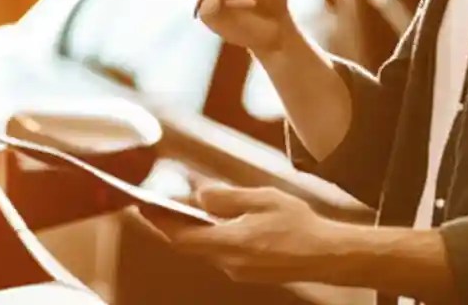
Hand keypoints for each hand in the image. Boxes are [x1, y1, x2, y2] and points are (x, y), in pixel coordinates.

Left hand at [142, 183, 347, 283]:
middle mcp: (228, 263)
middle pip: (188, 244)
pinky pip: (218, 253)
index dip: (158, 221)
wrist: (327, 256)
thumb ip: (227, 198)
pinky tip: (208, 222)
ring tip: (176, 208)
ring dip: (189, 230)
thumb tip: (199, 196)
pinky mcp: (246, 272)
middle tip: (152, 203)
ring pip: (203, 249)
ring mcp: (237, 270)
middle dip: (169, 224)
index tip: (141, 204)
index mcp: (230, 243)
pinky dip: (207, 237)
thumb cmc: (299, 223)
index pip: (180, 236)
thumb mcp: (262, 199)